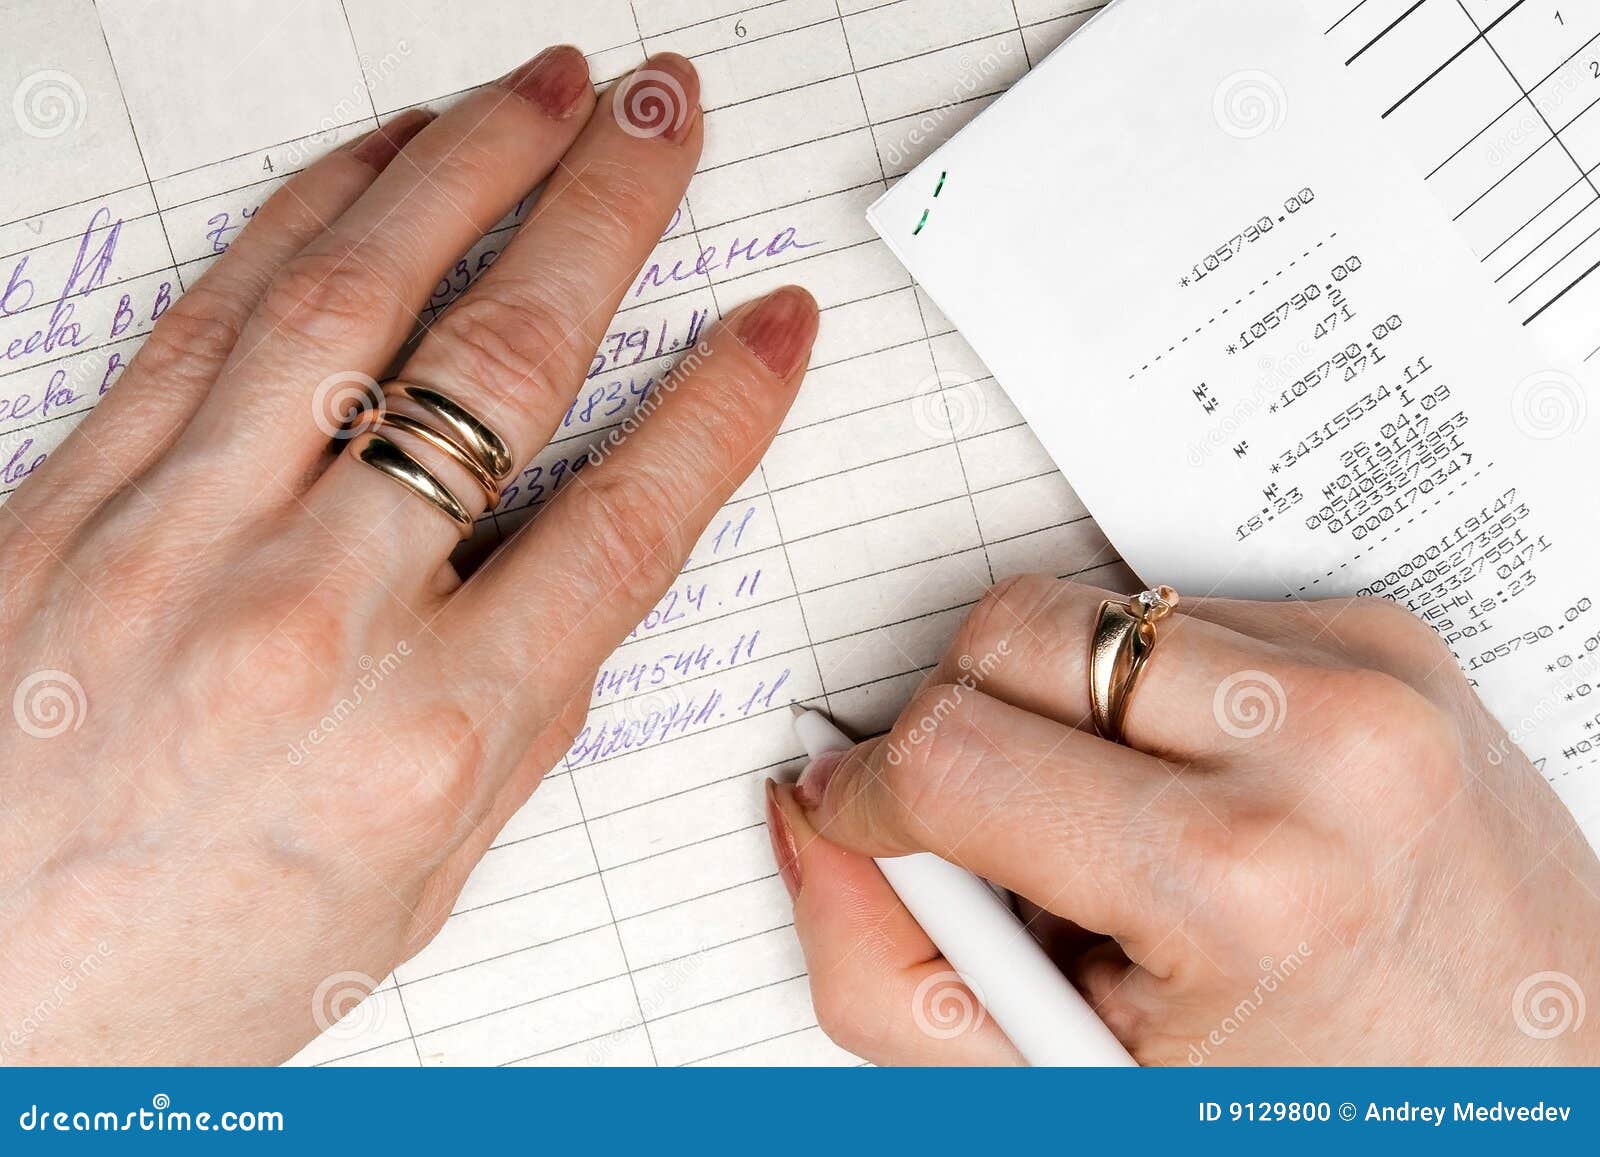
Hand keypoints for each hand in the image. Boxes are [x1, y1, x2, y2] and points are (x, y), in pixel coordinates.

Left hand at [0, 47, 818, 1062]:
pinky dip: (307, 215)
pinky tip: (376, 161)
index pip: (625, 525)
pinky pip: (210, 317)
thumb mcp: (417, 884)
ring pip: (356, 304)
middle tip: (668, 122)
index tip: (772, 324)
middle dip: (609, 216)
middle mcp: (313, 620)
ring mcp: (181, 541)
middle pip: (502, 370)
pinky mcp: (72, 500)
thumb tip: (577, 578)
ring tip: (544, 94)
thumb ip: (513, 719)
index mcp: (429, 739)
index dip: (720, 406)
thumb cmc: (188, 973)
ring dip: (468, 170)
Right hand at [767, 576, 1599, 1063]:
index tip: (867, 817)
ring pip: (1083, 608)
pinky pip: (1177, 612)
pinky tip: (1189, 779)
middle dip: (955, 727)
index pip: (951, 755)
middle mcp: (1325, 747)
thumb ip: (890, 972)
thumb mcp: (1073, 1085)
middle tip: (1000, 832)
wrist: (1537, 1080)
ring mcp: (1367, 672)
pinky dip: (1141, 689)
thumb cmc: (1312, 1100)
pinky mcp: (1383, 631)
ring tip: (1110, 814)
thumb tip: (813, 820)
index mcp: (1245, 885)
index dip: (870, 793)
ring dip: (1050, 703)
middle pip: (1006, 634)